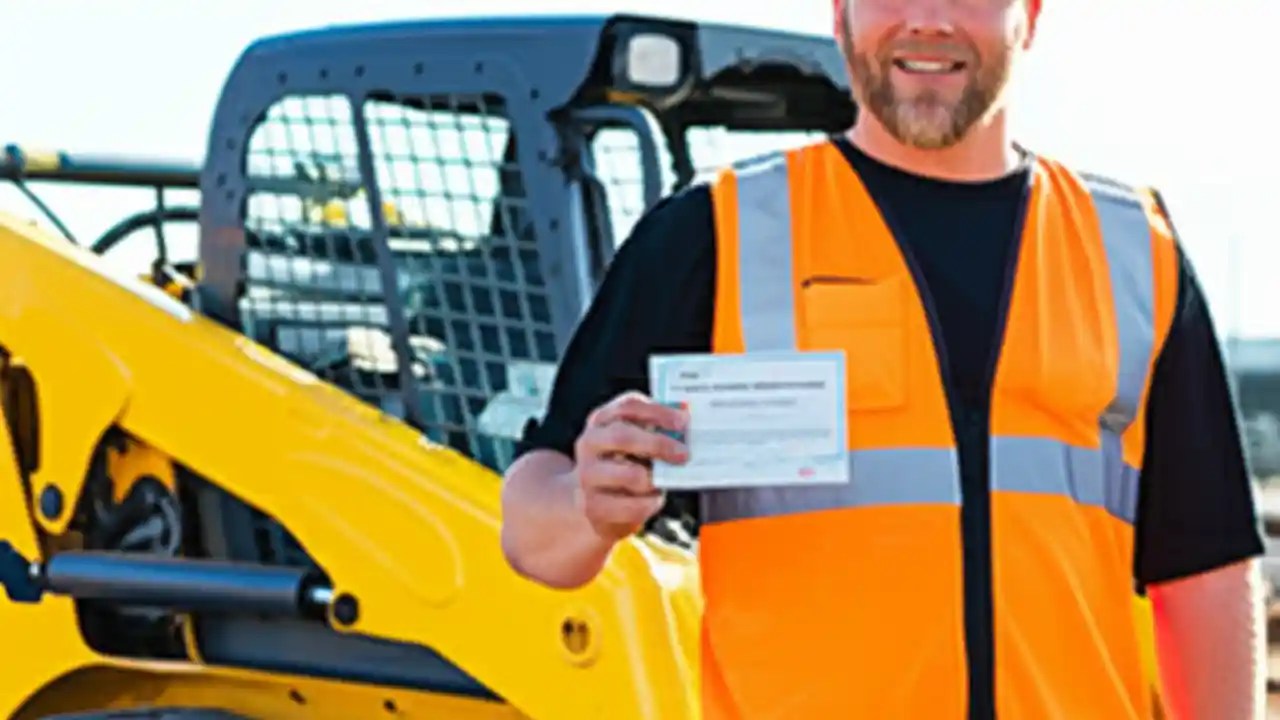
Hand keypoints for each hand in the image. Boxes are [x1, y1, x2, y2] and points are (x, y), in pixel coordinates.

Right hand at [573, 391, 689, 542]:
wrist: (588, 501)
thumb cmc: (622, 464)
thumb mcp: (633, 441)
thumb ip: (654, 432)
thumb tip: (686, 433)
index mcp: (602, 419)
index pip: (628, 406)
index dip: (658, 412)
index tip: (683, 421)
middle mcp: (590, 443)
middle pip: (623, 436)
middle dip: (658, 444)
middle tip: (684, 454)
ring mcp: (588, 475)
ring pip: (630, 475)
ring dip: (656, 479)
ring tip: (666, 482)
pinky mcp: (593, 505)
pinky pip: (632, 505)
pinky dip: (650, 503)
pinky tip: (654, 500)